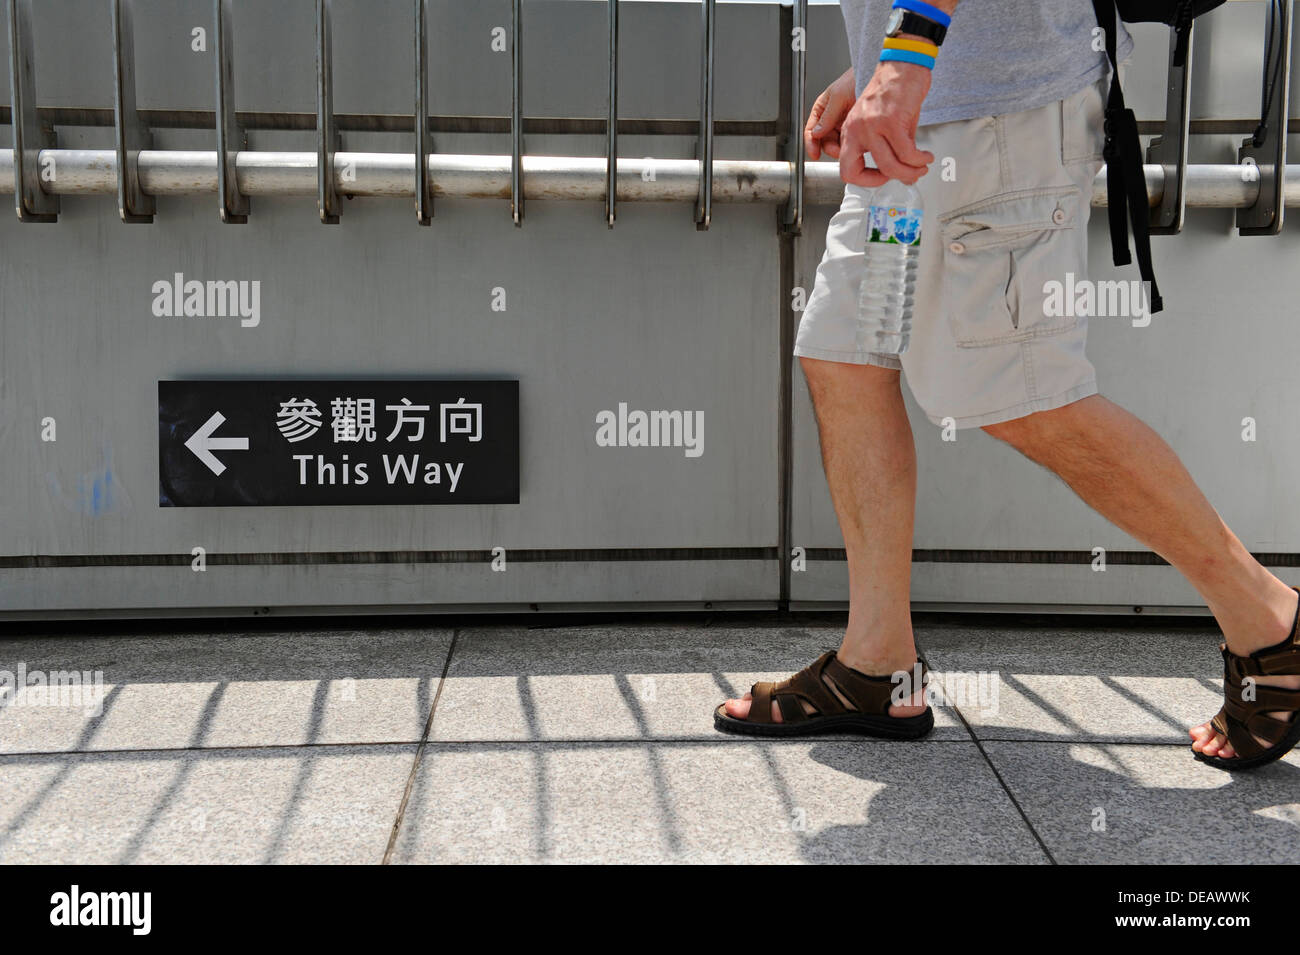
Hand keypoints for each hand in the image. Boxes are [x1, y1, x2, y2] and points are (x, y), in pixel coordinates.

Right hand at [804, 68, 855, 160]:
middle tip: (838, 150)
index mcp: (821, 109)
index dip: (811, 143)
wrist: (876, 75)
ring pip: (836, 143)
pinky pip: (849, 141)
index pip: (811, 130)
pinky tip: (856, 142)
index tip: (814, 154)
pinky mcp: (855, 128)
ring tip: (849, 145)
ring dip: (841, 147)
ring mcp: (843, 123)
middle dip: (829, 147)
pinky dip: (851, 144)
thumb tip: (816, 133)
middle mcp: (830, 118)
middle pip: (824, 140)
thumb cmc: (855, 78)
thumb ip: (826, 116)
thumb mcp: (838, 96)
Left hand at [838, 61, 934, 187]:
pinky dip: (919, 160)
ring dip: (909, 172)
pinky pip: (906, 153)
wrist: (903, 64)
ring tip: (921, 167)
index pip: (845, 169)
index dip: (864, 180)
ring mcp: (872, 126)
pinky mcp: (891, 122)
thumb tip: (905, 174)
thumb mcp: (884, 123)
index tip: (881, 178)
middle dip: (880, 181)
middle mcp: (856, 130)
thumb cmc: (895, 91)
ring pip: (888, 166)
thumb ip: (891, 150)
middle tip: (900, 176)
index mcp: (850, 131)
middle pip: (855, 173)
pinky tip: (925, 156)